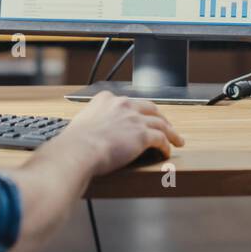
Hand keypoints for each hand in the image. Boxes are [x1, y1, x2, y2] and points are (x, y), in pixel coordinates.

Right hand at [50, 90, 184, 175]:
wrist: (79, 149)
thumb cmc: (75, 142)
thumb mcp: (80, 122)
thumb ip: (90, 121)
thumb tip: (88, 131)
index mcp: (106, 99)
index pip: (127, 101)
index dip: (137, 110)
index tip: (140, 116)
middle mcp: (123, 104)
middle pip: (150, 108)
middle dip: (159, 117)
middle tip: (165, 125)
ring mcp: (135, 118)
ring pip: (160, 123)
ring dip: (170, 132)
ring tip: (176, 140)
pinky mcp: (143, 134)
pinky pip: (161, 139)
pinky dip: (166, 145)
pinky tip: (167, 152)